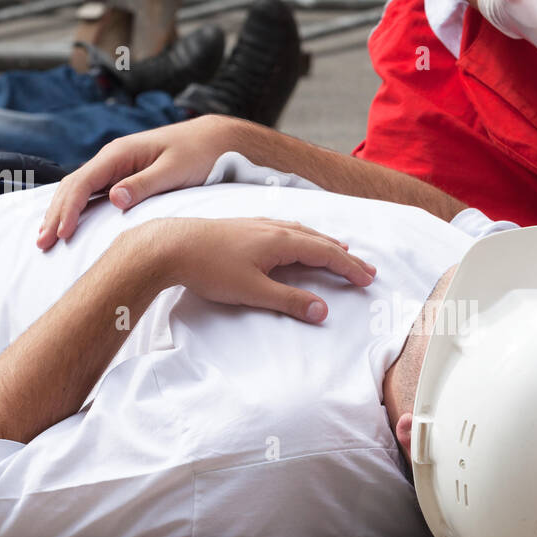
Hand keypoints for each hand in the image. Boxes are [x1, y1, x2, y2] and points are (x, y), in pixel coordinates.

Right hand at [37, 117, 229, 250]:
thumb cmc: (199, 154)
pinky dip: (77, 210)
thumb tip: (114, 198)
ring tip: (47, 239)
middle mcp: (112, 159)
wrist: (215, 140)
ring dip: (61, 213)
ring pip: (79, 191)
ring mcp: (116, 167)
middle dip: (55, 214)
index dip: (68, 209)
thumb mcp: (175, 170)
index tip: (61, 235)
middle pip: (73, 187)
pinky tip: (69, 226)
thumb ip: (145, 184)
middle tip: (41, 244)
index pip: (83, 183)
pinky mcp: (123, 176)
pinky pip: (92, 194)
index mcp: (119, 154)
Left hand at [146, 217, 376, 323]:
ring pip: (301, 232)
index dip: (349, 267)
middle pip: (318, 241)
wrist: (169, 246)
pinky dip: (301, 235)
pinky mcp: (243, 228)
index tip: (367, 279)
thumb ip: (289, 301)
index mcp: (281, 241)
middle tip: (364, 268)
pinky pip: (284, 228)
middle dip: (343, 255)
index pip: (326, 254)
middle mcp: (274, 228)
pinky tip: (293, 237)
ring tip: (337, 248)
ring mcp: (258, 225)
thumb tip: (322, 310)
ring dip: (323, 243)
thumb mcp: (252, 291)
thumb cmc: (209, 268)